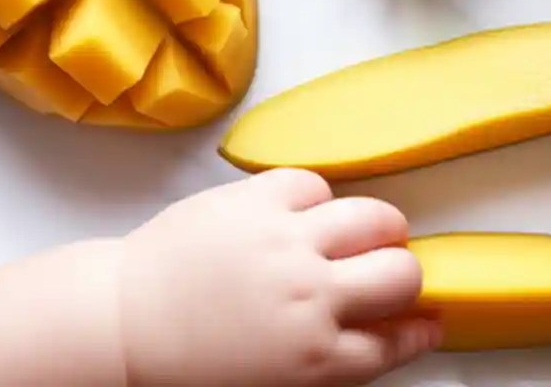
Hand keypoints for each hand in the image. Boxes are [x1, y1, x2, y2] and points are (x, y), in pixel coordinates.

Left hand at [117, 169, 438, 385]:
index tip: (429, 319)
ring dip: (377, 228)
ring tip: (360, 232)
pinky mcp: (257, 201)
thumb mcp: (272, 380)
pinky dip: (317, 197)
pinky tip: (302, 213)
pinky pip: (315, 184)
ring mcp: (286, 245)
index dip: (420, 329)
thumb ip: (326, 359)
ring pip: (375, 218)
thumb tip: (370, 330)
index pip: (396, 340)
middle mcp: (312, 299)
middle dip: (405, 275)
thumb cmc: (184, 363)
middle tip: (388, 272)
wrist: (120, 326)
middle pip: (400, 276)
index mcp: (315, 359)